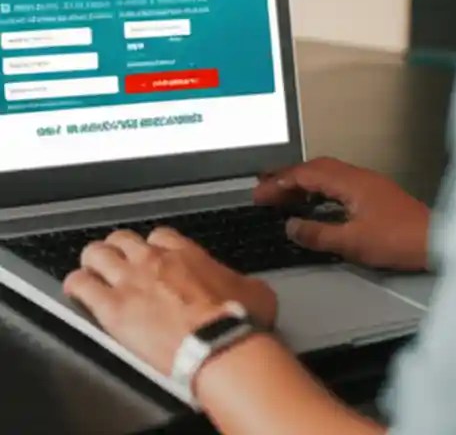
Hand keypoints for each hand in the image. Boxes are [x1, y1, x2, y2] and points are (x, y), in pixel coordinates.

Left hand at [62, 227, 277, 374]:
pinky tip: (77, 291)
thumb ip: (240, 281)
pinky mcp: (112, 308)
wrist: (218, 345)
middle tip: (119, 262)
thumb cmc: (237, 320)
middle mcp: (155, 260)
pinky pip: (81, 285)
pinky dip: (76, 286)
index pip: (159, 235)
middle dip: (118, 249)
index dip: (153, 245)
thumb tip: (247, 287)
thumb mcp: (254, 290)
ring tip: (92, 272)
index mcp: (187, 254)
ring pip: (96, 254)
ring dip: (93, 262)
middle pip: (122, 239)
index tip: (155, 256)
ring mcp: (130, 281)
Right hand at [253, 157, 430, 270]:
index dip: (279, 183)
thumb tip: (291, 227)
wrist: (436, 240)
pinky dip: (321, 190)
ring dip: (304, 183)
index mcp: (351, 183)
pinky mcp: (377, 195)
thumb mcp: (351, 242)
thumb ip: (317, 234)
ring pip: (329, 175)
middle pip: (317, 169)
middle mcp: (360, 177)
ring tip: (283, 197)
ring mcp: (370, 184)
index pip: (307, 174)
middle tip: (265, 190)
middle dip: (288, 177)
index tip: (259, 194)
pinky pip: (341, 184)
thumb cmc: (399, 239)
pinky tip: (315, 205)